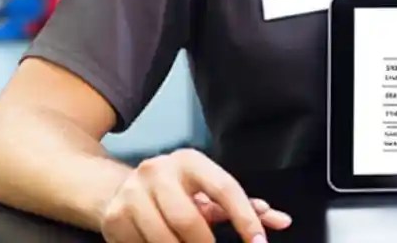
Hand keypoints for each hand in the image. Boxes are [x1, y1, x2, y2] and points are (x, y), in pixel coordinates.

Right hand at [99, 148, 290, 242]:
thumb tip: (281, 221)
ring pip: (164, 239)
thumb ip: (244, 207)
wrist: (123, 188)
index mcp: (191, 161)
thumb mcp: (209, 192)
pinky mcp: (115, 217)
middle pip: (188, 220)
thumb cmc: (179, 192)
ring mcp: (133, 193)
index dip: (245, 219)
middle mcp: (159, 171)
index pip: (225, 189)